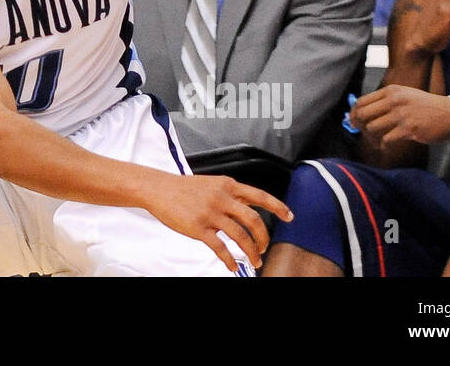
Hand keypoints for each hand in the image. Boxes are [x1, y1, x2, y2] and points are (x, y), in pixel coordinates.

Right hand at [143, 173, 290, 271]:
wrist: (159, 189)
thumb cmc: (184, 188)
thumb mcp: (212, 184)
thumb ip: (230, 194)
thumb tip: (250, 206)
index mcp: (228, 185)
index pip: (260, 196)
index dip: (278, 207)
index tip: (289, 216)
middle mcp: (222, 198)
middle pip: (253, 220)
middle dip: (264, 238)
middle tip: (264, 248)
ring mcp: (210, 213)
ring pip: (240, 236)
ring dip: (251, 252)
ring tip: (254, 261)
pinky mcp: (198, 228)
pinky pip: (220, 248)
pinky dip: (230, 259)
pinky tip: (232, 265)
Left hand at [351, 85, 449, 146]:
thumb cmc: (425, 106)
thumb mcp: (404, 95)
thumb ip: (385, 102)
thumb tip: (361, 113)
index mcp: (391, 91)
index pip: (361, 101)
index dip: (353, 113)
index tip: (354, 121)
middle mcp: (394, 100)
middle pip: (362, 114)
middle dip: (359, 125)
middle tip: (363, 133)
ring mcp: (401, 114)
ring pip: (372, 127)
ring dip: (371, 137)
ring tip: (377, 141)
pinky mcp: (409, 129)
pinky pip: (386, 139)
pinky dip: (383, 145)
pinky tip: (386, 146)